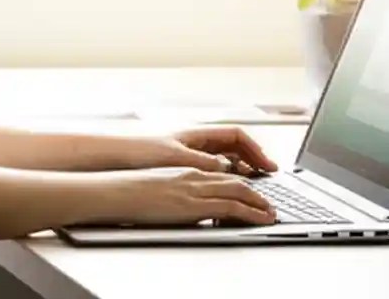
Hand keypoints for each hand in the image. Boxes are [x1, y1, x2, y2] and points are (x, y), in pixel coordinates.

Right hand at [95, 167, 276, 226]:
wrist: (118, 191)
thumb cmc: (130, 191)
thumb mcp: (159, 186)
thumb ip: (177, 191)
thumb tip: (185, 203)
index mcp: (186, 171)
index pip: (221, 174)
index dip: (240, 182)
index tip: (251, 192)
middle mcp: (195, 176)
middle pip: (235, 181)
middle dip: (256, 192)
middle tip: (268, 203)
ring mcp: (196, 189)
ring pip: (239, 191)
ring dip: (259, 203)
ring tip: (270, 213)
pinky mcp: (194, 204)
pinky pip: (231, 206)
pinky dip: (250, 212)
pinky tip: (259, 218)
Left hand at [131, 126, 279, 175]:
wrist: (114, 156)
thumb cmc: (141, 151)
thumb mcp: (178, 158)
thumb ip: (204, 164)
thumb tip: (228, 170)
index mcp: (197, 134)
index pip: (236, 136)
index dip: (255, 150)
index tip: (266, 166)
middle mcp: (194, 141)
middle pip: (233, 147)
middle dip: (252, 160)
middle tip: (267, 175)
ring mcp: (188, 153)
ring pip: (222, 159)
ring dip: (239, 169)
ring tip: (251, 184)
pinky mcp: (179, 166)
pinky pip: (209, 169)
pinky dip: (222, 177)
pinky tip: (224, 189)